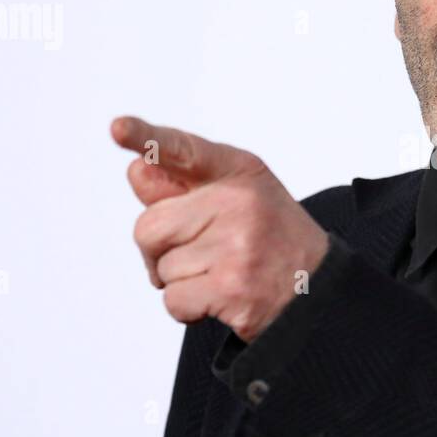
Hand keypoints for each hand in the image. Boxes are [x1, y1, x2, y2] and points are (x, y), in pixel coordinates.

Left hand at [110, 115, 328, 341]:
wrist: (318, 290)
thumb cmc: (274, 240)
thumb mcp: (242, 197)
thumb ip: (186, 185)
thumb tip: (138, 171)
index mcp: (238, 173)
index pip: (183, 150)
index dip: (146, 138)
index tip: (118, 128)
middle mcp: (238, 202)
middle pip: (149, 226)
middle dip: (160, 250)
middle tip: (199, 255)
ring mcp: (236, 245)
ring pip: (161, 268)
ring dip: (181, 281)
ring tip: (222, 274)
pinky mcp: (232, 288)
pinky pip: (173, 300)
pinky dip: (189, 308)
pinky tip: (220, 299)